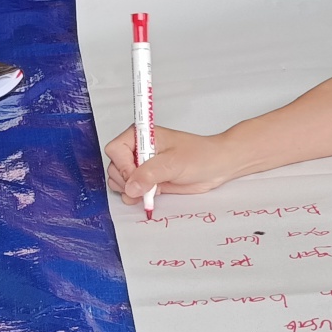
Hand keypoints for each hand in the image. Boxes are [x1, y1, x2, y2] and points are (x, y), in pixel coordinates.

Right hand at [105, 124, 242, 200]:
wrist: (217, 167)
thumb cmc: (200, 156)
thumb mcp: (174, 163)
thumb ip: (150, 174)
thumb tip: (131, 187)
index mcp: (141, 135)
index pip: (115, 149)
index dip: (122, 165)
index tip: (137, 176)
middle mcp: (138, 149)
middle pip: (114, 167)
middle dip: (126, 181)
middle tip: (146, 186)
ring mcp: (142, 165)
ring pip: (120, 181)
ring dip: (130, 191)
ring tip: (150, 190)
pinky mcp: (148, 180)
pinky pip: (131, 191)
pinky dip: (137, 197)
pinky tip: (151, 195)